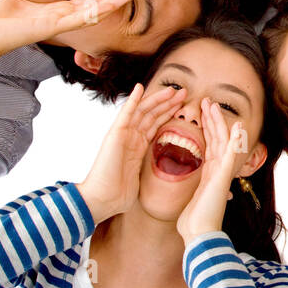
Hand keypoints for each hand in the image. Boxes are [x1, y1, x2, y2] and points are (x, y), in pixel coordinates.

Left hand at [0, 0, 138, 60]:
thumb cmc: (0, 20)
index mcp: (56, 12)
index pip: (85, 1)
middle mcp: (61, 18)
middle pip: (95, 7)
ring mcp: (58, 23)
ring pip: (92, 12)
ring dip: (112, 4)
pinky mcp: (50, 26)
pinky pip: (76, 18)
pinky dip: (93, 12)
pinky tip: (107, 6)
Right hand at [78, 83, 184, 222]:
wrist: (103, 200)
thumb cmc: (118, 195)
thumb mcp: (140, 180)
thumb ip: (148, 172)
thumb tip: (162, 178)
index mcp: (137, 147)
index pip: (155, 125)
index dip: (168, 114)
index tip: (182, 106)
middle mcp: (131, 138)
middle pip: (152, 115)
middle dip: (168, 103)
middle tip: (184, 92)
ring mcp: (123, 135)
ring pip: (143, 111)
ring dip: (158, 99)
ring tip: (173, 89)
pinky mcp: (115, 134)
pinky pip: (126, 114)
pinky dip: (133, 100)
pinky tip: (140, 87)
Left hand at [177, 99, 246, 241]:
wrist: (199, 234)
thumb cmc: (194, 220)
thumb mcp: (191, 199)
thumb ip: (194, 189)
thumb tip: (193, 191)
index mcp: (210, 173)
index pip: (209, 144)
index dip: (206, 127)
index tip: (201, 112)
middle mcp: (218, 170)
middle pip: (216, 138)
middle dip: (212, 119)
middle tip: (207, 101)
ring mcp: (222, 173)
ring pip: (222, 141)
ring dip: (218, 122)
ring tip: (213, 105)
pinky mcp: (223, 177)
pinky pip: (230, 154)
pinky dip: (234, 140)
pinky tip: (237, 127)